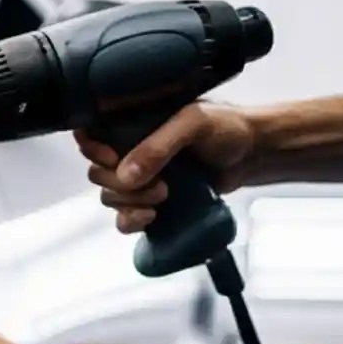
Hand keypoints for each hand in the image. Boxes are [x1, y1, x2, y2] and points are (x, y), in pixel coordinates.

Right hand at [76, 102, 256, 233]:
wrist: (253, 155)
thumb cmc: (226, 128)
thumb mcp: (193, 124)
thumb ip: (159, 145)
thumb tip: (125, 175)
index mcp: (131, 122)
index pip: (89, 133)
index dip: (92, 149)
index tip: (113, 158)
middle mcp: (129, 148)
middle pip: (97, 172)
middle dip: (121, 184)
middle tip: (158, 184)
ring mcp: (139, 177)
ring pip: (109, 196)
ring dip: (130, 202)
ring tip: (163, 197)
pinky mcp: (150, 202)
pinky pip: (123, 218)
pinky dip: (130, 222)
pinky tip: (151, 218)